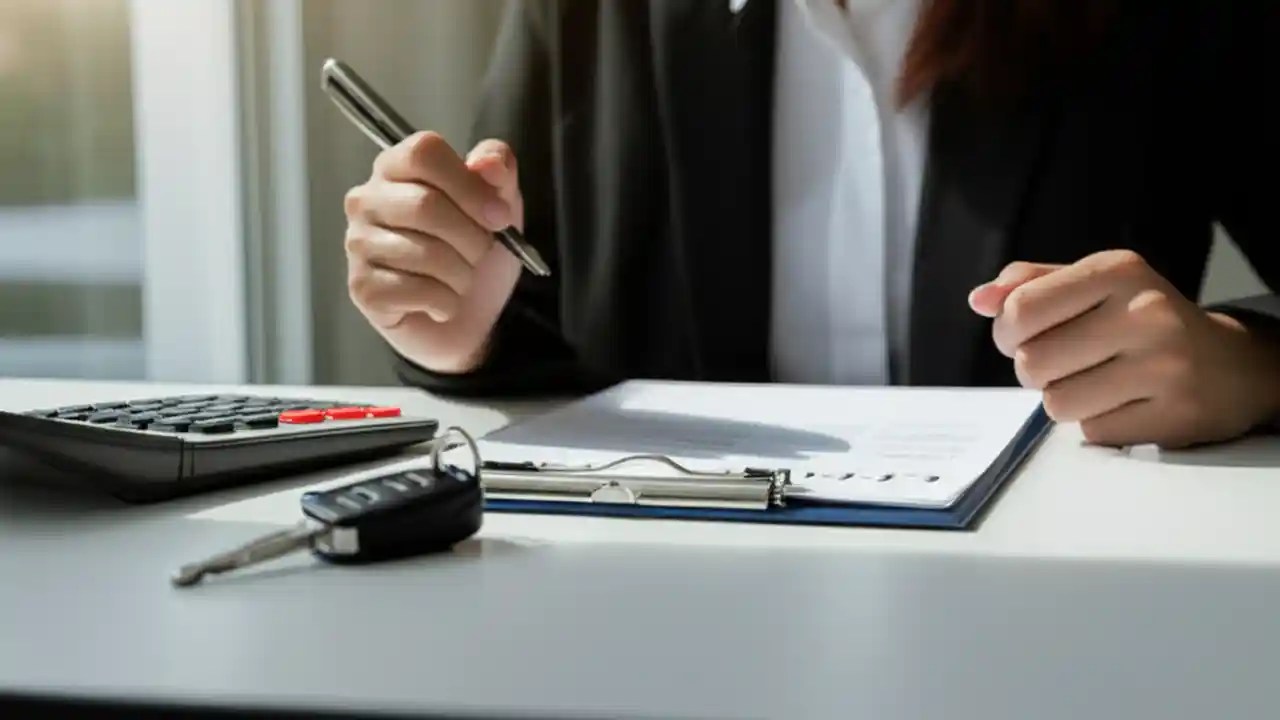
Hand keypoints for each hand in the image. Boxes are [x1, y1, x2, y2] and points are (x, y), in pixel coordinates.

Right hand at [343, 132, 524, 373]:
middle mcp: (366, 199)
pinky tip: (440, 303)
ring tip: (459, 279)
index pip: (423, 152)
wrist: (470, 317)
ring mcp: (358, 244)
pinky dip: (445, 303)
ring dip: (461, 274)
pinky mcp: (362, 288)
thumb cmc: (474, 252)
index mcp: (397, 167)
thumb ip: (499, 171)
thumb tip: (488, 162)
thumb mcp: (499, 204)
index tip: (498, 215)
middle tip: (481, 254)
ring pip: (425, 253)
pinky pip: (416, 291)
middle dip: (471, 238)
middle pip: (425, 205)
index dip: (469, 185)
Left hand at [968, 250, 1279, 447]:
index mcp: (1119, 271)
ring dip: (1063, 399)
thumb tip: (979, 300)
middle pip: (1032, 362)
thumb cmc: (1142, 320)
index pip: (1021, 309)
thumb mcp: (1094, 285)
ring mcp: (1164, 368)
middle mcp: (1146, 314)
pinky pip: (1092, 432)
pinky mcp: (1174, 417)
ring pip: (1057, 404)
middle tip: (1062, 362)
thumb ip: (1031, 286)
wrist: (1231, 365)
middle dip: (1033, 369)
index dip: (1006, 331)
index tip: (1019, 336)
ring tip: (1094, 382)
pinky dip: (1097, 422)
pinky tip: (1125, 403)